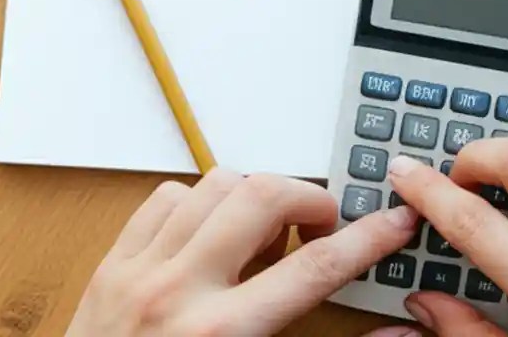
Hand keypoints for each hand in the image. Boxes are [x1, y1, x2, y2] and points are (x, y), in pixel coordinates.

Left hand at [67, 168, 422, 336]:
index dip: (368, 238)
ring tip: (265, 233)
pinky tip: (209, 236)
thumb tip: (392, 335)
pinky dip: (197, 204)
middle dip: (310, 199)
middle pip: (265, 197)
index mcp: (224, 335)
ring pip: (215, 185)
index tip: (395, 222)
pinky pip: (164, 199)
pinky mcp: (112, 264)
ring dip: (253, 197)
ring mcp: (140, 271)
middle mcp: (181, 292)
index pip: (316, 268)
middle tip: (322, 227)